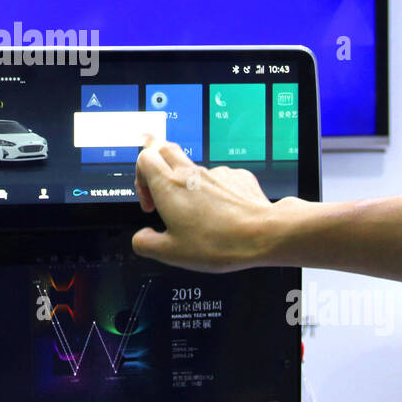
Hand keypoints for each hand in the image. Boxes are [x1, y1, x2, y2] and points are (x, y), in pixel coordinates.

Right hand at [132, 136, 273, 272]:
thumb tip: (141, 238)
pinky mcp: (236, 177)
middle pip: (165, 148)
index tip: (150, 202)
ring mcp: (215, 173)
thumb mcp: (171, 253)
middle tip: (160, 188)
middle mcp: (191, 173)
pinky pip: (219, 177)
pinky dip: (214, 191)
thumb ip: (146, 243)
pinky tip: (221, 213)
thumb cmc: (218, 242)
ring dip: (186, 183)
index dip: (139, 176)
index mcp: (169, 186)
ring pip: (192, 166)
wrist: (263, 234)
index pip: (144, 157)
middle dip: (157, 164)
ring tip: (196, 213)